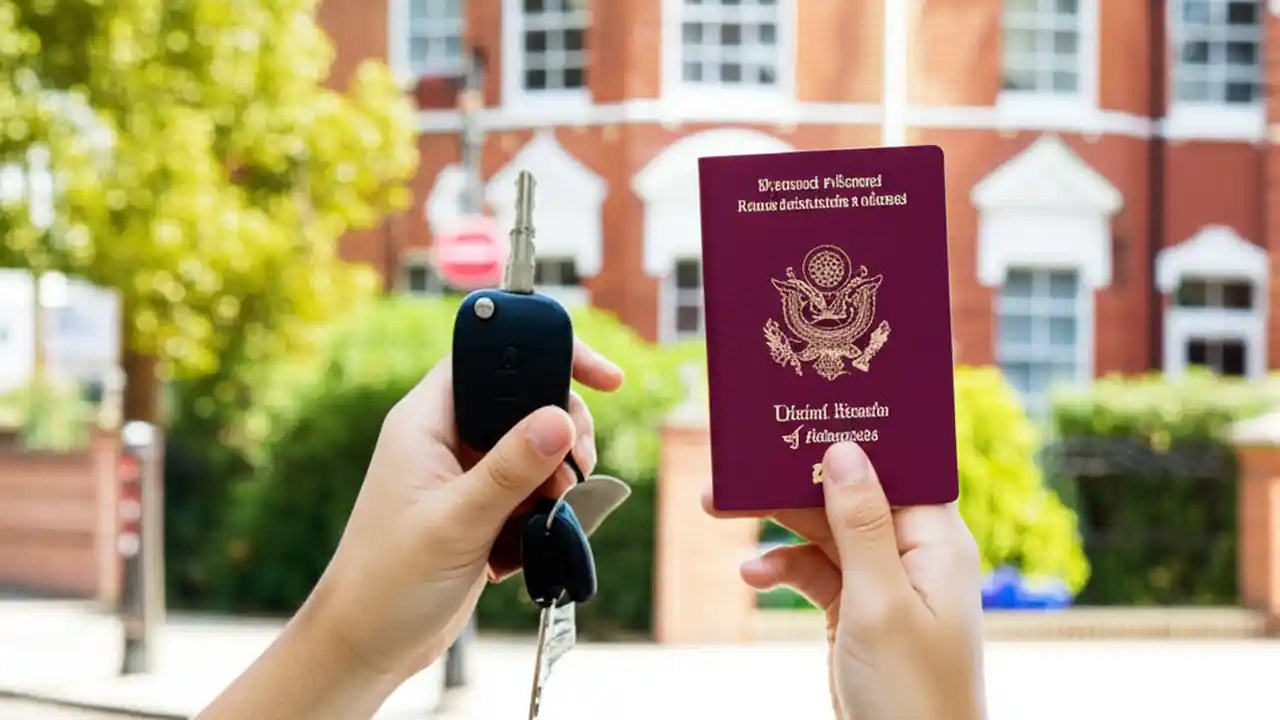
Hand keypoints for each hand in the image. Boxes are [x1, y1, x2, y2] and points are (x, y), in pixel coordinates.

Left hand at [303, 338, 623, 678]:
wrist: (369, 644)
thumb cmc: (389, 581)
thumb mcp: (455, 522)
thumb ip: (509, 470)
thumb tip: (560, 419)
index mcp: (425, 421)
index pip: (489, 355)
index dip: (544, 352)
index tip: (600, 375)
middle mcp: (446, 437)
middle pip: (525, 398)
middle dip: (563, 426)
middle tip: (577, 463)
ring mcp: (464, 473)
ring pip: (535, 445)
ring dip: (558, 473)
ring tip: (553, 507)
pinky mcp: (481, 506)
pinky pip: (532, 486)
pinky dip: (547, 506)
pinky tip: (533, 536)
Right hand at [704, 442, 986, 719]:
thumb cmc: (912, 692)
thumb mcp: (879, 602)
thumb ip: (861, 525)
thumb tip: (845, 451)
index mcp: (936, 541)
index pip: (896, 468)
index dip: (853, 439)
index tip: (804, 416)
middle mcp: (912, 553)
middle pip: (850, 495)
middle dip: (793, 483)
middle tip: (737, 467)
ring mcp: (883, 583)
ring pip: (825, 532)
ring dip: (777, 525)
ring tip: (719, 509)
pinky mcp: (856, 611)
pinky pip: (815, 572)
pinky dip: (784, 569)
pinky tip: (753, 575)